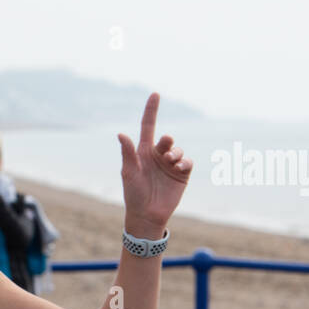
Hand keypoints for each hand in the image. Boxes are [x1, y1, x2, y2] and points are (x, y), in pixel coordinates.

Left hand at [117, 93, 191, 234]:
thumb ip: (128, 153)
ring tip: (171, 162)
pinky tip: (179, 168)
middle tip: (165, 146)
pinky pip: (187, 162)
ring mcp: (170, 165)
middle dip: (167, 141)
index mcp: (143, 152)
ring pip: (178, 149)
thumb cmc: (133, 193)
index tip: (155, 94)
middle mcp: (158, 156)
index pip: (148, 127)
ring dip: (176, 153)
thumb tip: (121, 133)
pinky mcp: (182, 174)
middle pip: (166, 139)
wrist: (147, 214)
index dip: (151, 110)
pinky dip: (184, 162)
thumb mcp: (129, 172)